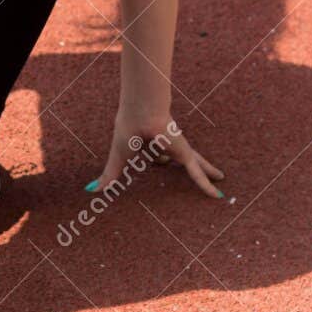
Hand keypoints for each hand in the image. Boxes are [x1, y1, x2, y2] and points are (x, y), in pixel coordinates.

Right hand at [95, 109, 223, 199]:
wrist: (141, 115)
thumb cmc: (128, 131)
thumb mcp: (118, 159)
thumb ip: (110, 176)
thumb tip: (91, 190)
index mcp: (149, 144)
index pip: (153, 157)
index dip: (151, 161)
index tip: (151, 165)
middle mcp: (166, 146)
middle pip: (174, 159)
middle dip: (180, 164)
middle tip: (184, 168)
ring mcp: (178, 150)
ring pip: (194, 164)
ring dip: (206, 169)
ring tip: (220, 177)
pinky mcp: (185, 154)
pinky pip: (197, 174)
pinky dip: (207, 185)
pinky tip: (218, 196)